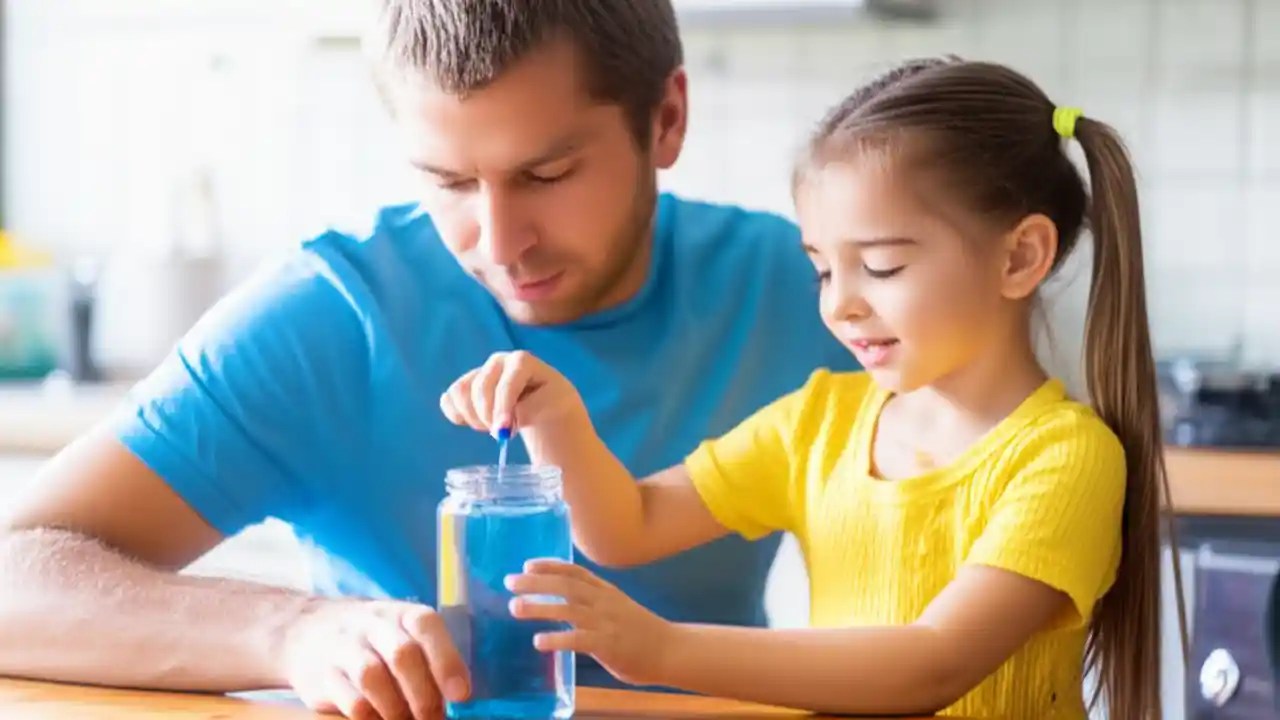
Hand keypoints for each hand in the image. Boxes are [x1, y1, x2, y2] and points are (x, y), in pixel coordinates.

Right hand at [280, 598, 469, 719]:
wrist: (305, 630)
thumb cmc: (372, 638)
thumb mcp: (400, 631)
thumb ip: (429, 656)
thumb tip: (459, 696)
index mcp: (401, 613)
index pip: (427, 627)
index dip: (447, 661)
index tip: (461, 695)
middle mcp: (373, 625)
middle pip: (403, 655)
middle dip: (424, 695)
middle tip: (435, 719)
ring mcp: (344, 648)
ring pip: (373, 678)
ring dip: (397, 710)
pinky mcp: (322, 675)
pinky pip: (351, 701)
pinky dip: (372, 718)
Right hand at [440, 351, 586, 436]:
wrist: (544, 406)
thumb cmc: (551, 406)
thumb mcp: (553, 407)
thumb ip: (532, 411)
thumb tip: (503, 425)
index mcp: (522, 361)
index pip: (507, 382)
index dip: (503, 407)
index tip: (503, 433)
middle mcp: (498, 362)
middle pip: (480, 388)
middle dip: (488, 416)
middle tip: (501, 435)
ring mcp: (480, 371)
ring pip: (460, 392)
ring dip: (473, 417)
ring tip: (491, 427)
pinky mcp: (466, 386)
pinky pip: (448, 399)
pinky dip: (457, 416)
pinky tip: (475, 423)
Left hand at [505, 560, 673, 686]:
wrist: (671, 649)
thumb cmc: (640, 631)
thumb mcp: (616, 608)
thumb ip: (592, 604)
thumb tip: (562, 604)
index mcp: (605, 591)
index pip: (575, 571)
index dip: (550, 566)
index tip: (527, 564)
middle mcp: (604, 601)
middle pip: (566, 585)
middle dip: (535, 582)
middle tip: (509, 582)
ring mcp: (606, 622)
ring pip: (568, 609)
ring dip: (539, 607)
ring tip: (514, 607)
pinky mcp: (608, 645)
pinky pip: (578, 640)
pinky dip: (557, 639)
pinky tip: (538, 641)